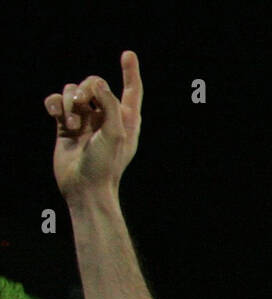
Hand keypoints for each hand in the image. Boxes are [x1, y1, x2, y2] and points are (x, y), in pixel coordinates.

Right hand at [44, 50, 142, 200]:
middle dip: (86, 89)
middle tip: (81, 106)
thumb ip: (110, 105)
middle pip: (94, 83)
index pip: (131, 90)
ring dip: (69, 102)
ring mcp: (85, 119)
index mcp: (126, 119)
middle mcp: (106, 116)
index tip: (127, 54)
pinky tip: (56, 115)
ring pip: (73, 91)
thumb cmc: (105, 164)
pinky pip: (56, 101)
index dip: (130, 72)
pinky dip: (54, 104)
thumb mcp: (115, 133)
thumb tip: (97, 83)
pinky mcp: (65, 124)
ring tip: (72, 124)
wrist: (84, 187)